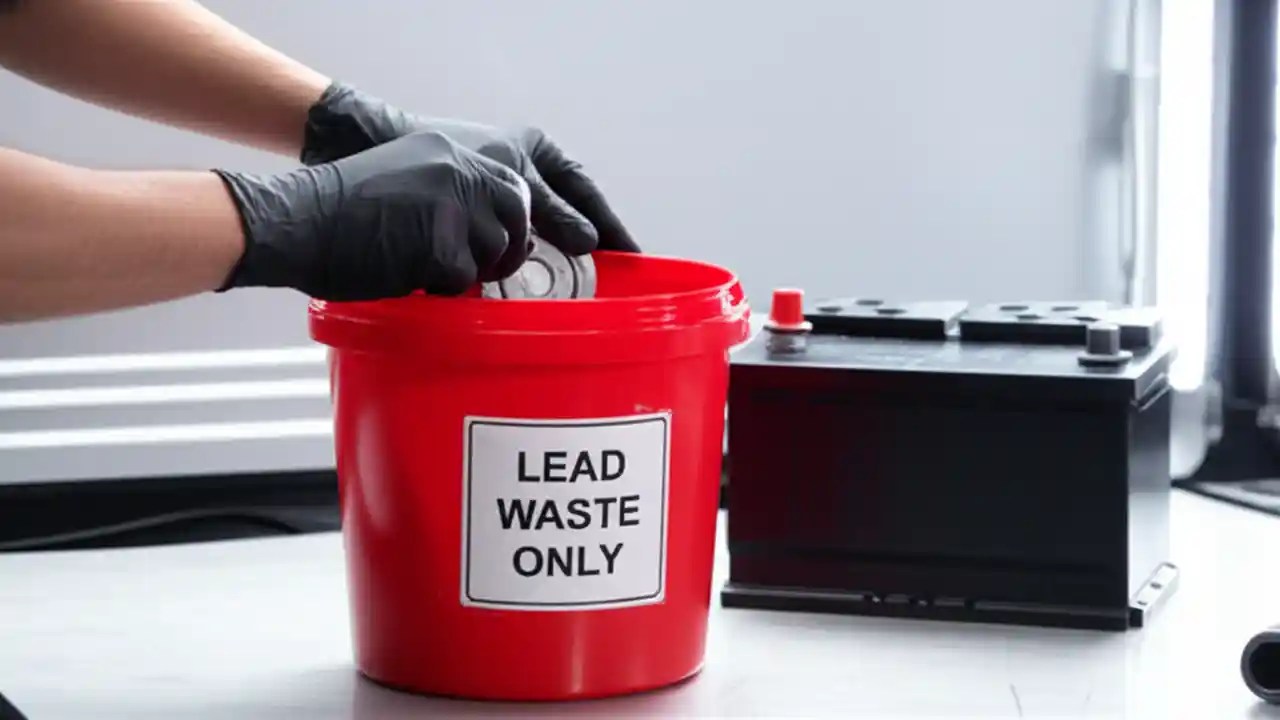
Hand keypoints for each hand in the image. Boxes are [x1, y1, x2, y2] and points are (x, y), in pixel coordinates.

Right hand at [215, 131, 531, 300]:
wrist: (293, 220)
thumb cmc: (334, 210)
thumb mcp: (402, 179)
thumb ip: (444, 195)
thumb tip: (483, 233)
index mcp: (447, 153)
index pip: (510, 184)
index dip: (510, 218)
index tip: (500, 241)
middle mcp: (456, 171)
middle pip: (516, 214)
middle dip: (508, 247)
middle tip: (486, 270)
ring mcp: (452, 207)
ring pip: (491, 251)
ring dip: (468, 270)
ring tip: (428, 270)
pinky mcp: (440, 246)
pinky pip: (462, 280)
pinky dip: (441, 289)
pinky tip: (411, 280)